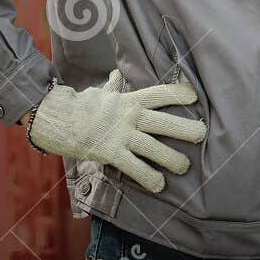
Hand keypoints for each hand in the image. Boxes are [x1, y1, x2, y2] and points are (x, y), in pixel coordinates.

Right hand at [27, 68, 205, 192]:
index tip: (195, 95)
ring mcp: (121, 135)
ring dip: (172, 158)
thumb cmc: (81, 106)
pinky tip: (160, 185)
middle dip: (185, 128)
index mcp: (129, 100)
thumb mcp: (99, 94)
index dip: (178, 93)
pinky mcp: (111, 153)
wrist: (56, 119)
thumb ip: (112, 86)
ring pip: (153, 147)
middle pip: (163, 121)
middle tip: (203, 133)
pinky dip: (149, 177)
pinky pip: (135, 168)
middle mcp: (129, 116)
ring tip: (184, 166)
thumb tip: (114, 75)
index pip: (159, 93)